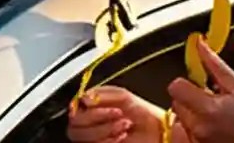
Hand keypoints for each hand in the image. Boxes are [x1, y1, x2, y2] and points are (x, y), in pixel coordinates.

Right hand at [66, 85, 188, 142]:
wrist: (159, 131)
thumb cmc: (143, 113)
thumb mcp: (122, 96)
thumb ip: (101, 94)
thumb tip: (84, 98)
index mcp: (93, 107)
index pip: (74, 106)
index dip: (80, 105)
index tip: (92, 102)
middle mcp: (91, 123)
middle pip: (74, 123)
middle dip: (96, 117)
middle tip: (117, 113)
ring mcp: (95, 138)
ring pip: (81, 135)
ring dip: (104, 128)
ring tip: (124, 124)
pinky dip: (108, 139)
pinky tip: (122, 135)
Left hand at [167, 39, 233, 142]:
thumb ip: (215, 66)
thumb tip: (201, 46)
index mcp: (209, 109)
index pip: (176, 87)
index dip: (185, 83)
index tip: (197, 84)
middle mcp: (199, 127)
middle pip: (176, 102)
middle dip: (189, 98)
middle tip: (210, 100)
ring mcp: (197, 140)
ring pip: (180, 117)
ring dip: (192, 113)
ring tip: (214, 115)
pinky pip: (186, 132)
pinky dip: (195, 127)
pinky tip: (213, 126)